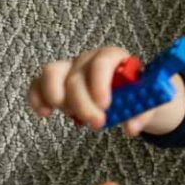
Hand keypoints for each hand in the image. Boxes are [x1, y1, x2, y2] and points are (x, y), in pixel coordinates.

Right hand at [26, 46, 176, 137]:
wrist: (129, 92)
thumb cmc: (137, 92)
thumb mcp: (147, 100)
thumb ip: (142, 113)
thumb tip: (131, 128)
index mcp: (113, 56)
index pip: (102, 63)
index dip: (100, 83)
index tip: (105, 106)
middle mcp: (88, 59)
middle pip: (77, 76)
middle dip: (83, 104)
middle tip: (97, 124)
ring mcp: (70, 68)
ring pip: (51, 72)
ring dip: (55, 96)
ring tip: (70, 114)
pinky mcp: (56, 81)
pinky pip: (38, 84)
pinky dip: (37, 98)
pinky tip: (45, 113)